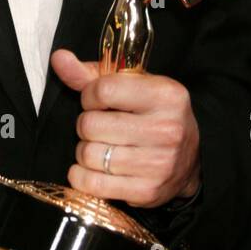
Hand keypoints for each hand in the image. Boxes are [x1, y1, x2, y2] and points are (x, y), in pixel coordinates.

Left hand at [50, 48, 200, 209]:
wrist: (191, 159)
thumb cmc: (153, 115)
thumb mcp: (133, 86)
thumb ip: (92, 74)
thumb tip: (59, 58)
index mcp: (165, 95)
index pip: (102, 90)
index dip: (89, 96)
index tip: (96, 102)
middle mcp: (166, 129)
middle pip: (91, 124)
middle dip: (85, 125)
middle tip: (98, 127)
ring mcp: (158, 163)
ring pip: (88, 155)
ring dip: (84, 151)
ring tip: (98, 147)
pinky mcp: (147, 190)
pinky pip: (93, 185)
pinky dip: (82, 176)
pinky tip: (91, 169)